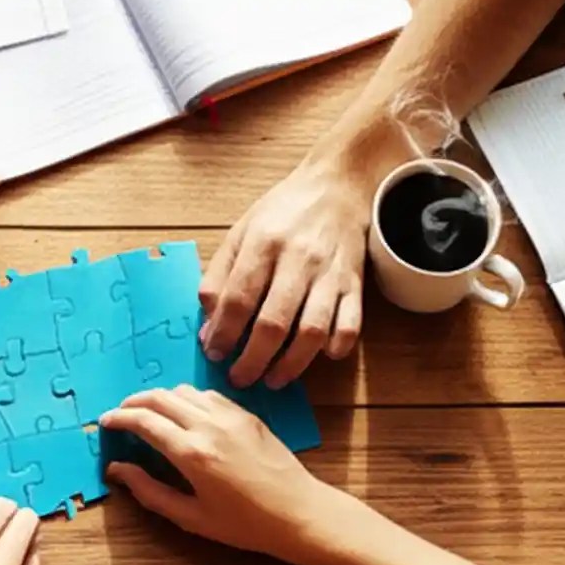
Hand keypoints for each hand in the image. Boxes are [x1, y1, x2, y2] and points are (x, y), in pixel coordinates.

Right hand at [99, 386, 343, 564]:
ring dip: (159, 398)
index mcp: (191, 453)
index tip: (105, 424)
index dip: (118, 418)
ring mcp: (230, 416)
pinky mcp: (246, 414)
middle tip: (120, 416)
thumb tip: (117, 469)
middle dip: (133, 403)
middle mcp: (208, 426)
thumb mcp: (191, 517)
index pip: (143, 421)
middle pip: (158, 397)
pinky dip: (186, 400)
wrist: (300, 514)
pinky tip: (183, 416)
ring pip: (182, 391)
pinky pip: (207, 395)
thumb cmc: (245, 525)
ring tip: (149, 416)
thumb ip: (149, 491)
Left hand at [198, 155, 371, 389]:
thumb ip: (218, 278)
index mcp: (262, 244)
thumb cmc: (282, 214)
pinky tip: (319, 356)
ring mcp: (330, 273)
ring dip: (291, 364)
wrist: (338, 185)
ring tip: (273, 379)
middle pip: (273, 322)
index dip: (223, 333)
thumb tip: (208, 326)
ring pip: (312, 330)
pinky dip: (336, 346)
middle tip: (240, 379)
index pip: (238, 299)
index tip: (214, 354)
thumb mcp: (239, 234)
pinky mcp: (356, 282)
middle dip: (253, 359)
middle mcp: (297, 259)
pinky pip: (351, 324)